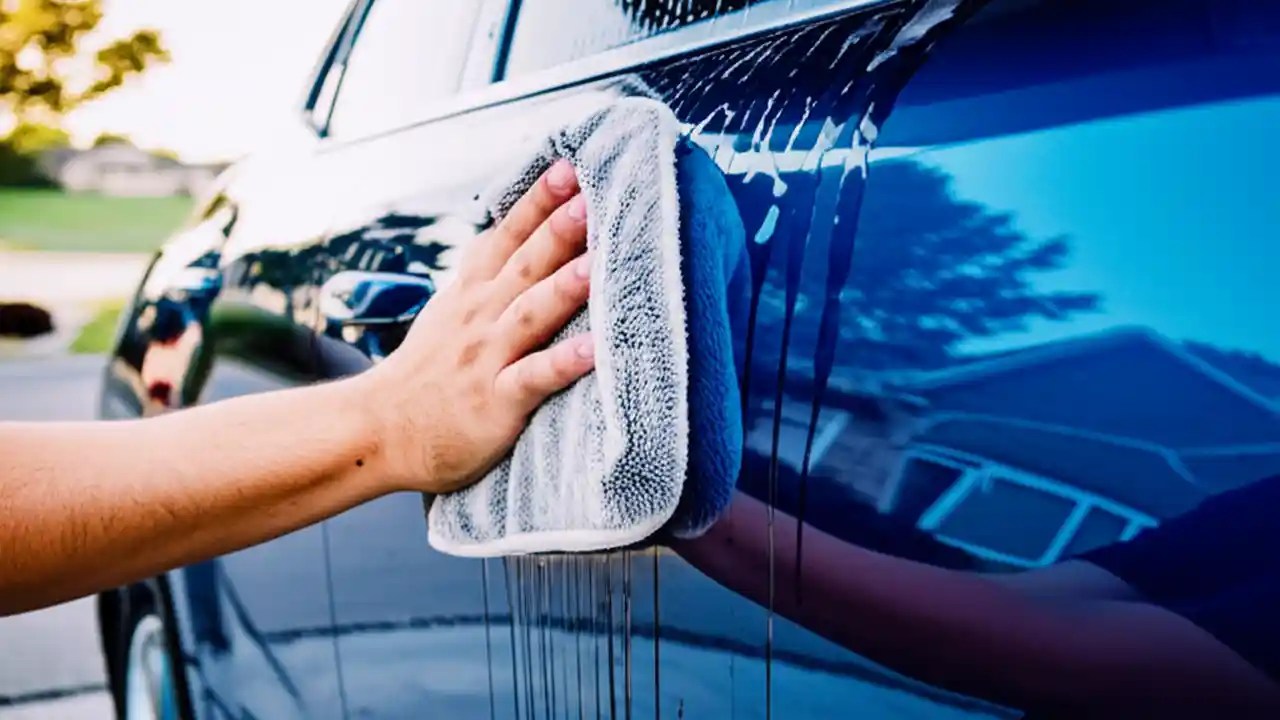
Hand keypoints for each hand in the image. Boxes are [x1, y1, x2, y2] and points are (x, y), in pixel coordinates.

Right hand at [358, 159, 592, 492]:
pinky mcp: (496, 401)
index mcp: (472, 291)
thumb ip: (487, 271)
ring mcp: (487, 357)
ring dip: (563, 286)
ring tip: (597, 263)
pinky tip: (595, 350)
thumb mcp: (450, 307)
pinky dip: (563, 363)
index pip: (507, 236)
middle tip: (590, 194)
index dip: (537, 201)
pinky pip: (533, 378)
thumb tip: (521, 226)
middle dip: (556, 228)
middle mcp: (480, 316)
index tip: (568, 165)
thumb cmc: (427, 370)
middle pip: (523, 264)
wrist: (380, 430)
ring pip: (530, 313)